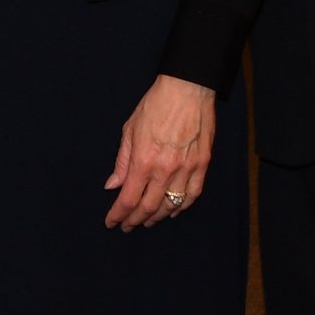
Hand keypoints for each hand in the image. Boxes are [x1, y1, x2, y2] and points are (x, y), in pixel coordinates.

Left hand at [103, 74, 213, 230]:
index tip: (111, 222)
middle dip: (135, 220)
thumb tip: (113, 185)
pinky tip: (173, 210)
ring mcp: (187, 168)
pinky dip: (182, 207)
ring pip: (171, 204)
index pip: (129, 198)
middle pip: (149, 207)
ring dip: (157, 216)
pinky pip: (193, 194)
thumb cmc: (155, 105)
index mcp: (144, 159)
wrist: (187, 88)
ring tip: (147, 221)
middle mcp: (165, 168)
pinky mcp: (203, 164)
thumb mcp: (130, 129)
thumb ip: (122, 161)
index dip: (118, 214)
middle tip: (127, 225)